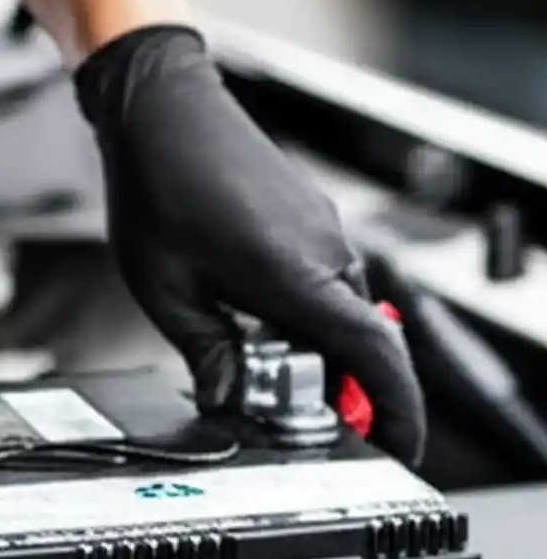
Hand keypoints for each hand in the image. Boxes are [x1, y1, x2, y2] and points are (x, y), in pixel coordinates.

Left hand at [73, 26, 424, 465]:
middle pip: (357, 344)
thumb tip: (228, 399)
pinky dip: (305, 315)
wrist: (164, 113)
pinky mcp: (313, 222)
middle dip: (332, 387)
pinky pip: (326, 283)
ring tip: (253, 360)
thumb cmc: (159, 188)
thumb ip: (206, 351)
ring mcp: (324, 234)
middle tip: (279, 408)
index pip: (372, 354)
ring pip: (340, 313)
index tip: (400, 445)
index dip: (395, 408)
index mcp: (294, 274)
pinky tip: (253, 317)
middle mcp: (325, 253)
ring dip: (312, 349)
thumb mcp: (165, 289)